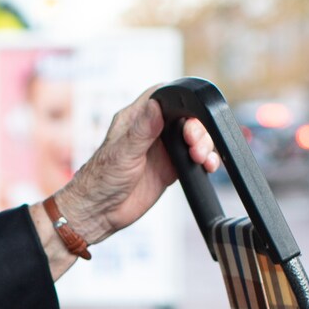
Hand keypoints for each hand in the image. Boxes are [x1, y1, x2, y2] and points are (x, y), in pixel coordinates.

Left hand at [36, 91, 218, 276]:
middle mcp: (152, 131)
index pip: (163, 96)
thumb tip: (156, 106)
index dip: (180, 100)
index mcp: (136, 118)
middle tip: (194, 142)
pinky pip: (195, 158)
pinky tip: (207, 165)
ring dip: (204, 143)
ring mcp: (163, 149)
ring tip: (201, 157)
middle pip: (185, 117)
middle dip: (197, 127)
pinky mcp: (171, 168)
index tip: (191, 111)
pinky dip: (206, 160)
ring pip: (193, 137)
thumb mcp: (123, 153)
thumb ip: (142, 130)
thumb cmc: (101, 180)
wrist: (100, 212)